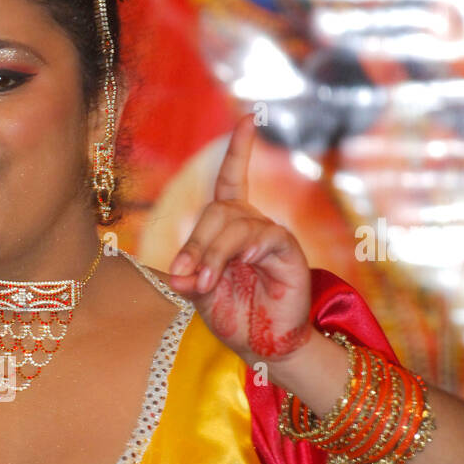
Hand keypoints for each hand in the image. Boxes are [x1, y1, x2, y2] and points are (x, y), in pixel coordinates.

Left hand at [167, 114, 312, 365]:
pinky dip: (237, 252)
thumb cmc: (233, 314)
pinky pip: (259, 236)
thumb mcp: (200, 291)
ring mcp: (271, 235)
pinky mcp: (286, 250)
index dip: (239, 151)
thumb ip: (188, 274)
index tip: (248, 118)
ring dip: (210, 254)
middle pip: (218, 210)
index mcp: (232, 227)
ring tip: (202, 284)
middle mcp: (253, 224)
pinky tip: (232, 269)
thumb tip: (177, 273)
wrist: (262, 345)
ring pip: (233, 224)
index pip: (233, 179)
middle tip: (184, 277)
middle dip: (195, 242)